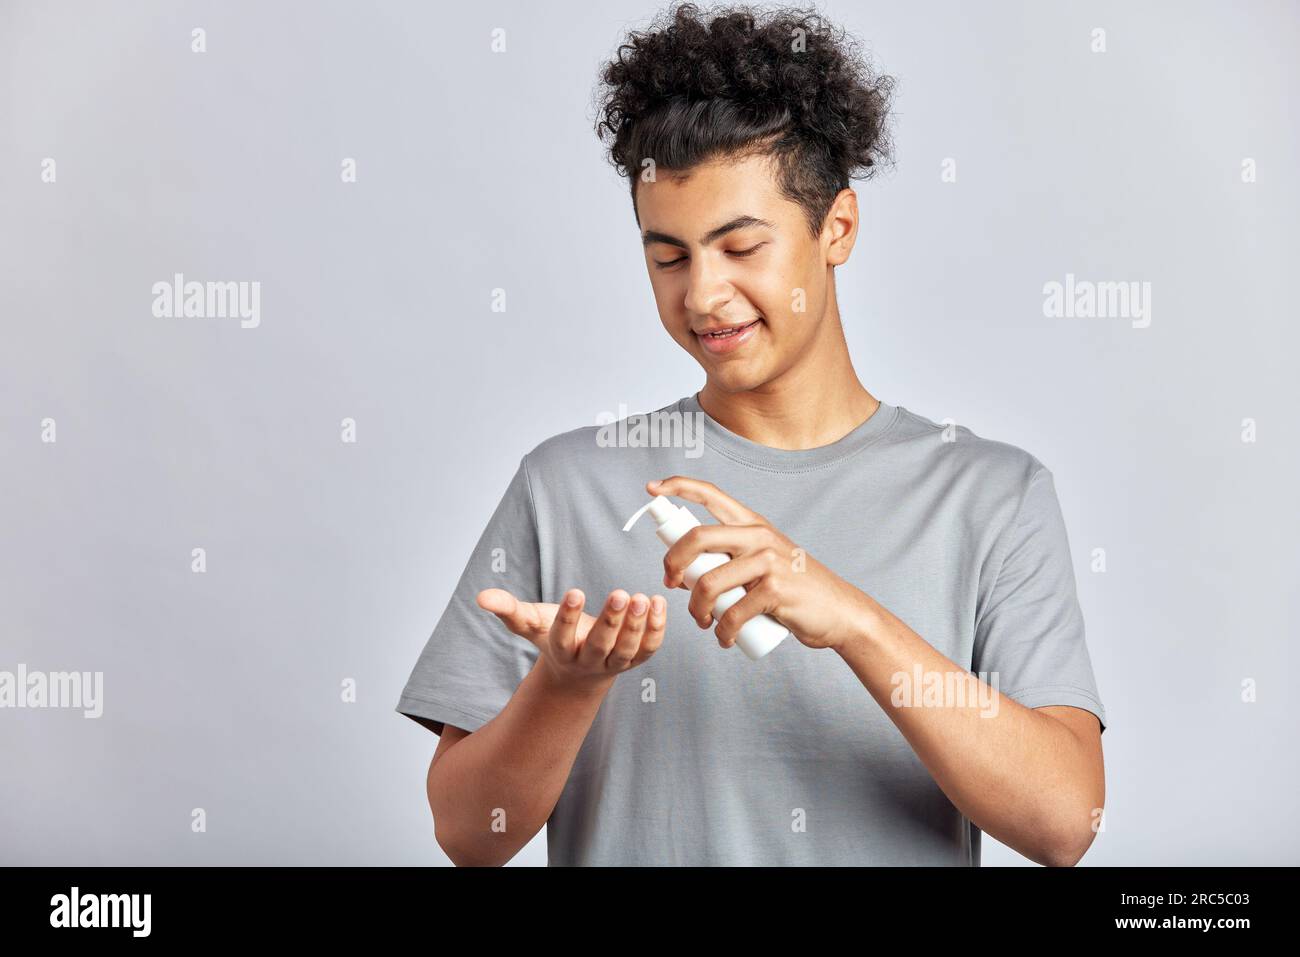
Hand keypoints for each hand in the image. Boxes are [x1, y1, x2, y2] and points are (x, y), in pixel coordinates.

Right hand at [477, 587, 666, 690]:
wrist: (578, 669)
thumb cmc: (552, 635)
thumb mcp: (530, 622)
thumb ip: (508, 609)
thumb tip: (480, 597)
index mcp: (561, 651)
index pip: (563, 637)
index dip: (569, 617)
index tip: (576, 591)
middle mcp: (588, 661)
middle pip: (600, 646)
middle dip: (611, 622)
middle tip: (619, 593)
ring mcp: (614, 663)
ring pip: (627, 651)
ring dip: (636, 626)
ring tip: (642, 597)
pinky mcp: (635, 659)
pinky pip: (649, 648)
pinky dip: (656, 629)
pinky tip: (659, 602)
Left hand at [649, 476, 874, 652]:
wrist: (838, 612)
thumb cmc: (792, 590)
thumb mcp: (762, 562)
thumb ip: (728, 560)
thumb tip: (681, 574)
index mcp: (752, 523)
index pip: (711, 494)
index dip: (679, 486)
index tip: (652, 488)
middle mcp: (758, 535)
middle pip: (696, 538)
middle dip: (672, 563)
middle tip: (670, 584)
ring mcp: (768, 561)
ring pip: (707, 583)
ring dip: (696, 610)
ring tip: (703, 623)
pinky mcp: (775, 590)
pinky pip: (731, 615)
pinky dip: (722, 633)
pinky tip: (726, 639)